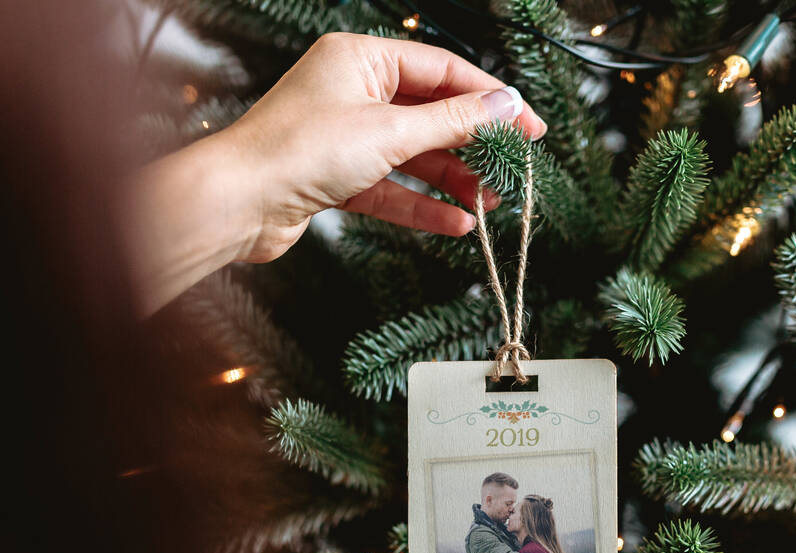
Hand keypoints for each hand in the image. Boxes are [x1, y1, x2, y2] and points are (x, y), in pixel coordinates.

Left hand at [124, 33, 545, 315]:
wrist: (240, 204)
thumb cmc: (299, 152)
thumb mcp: (389, 132)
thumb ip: (452, 121)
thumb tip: (504, 105)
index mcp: (361, 59)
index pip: (443, 70)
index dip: (491, 98)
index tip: (529, 126)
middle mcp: (353, 93)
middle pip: (431, 115)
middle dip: (473, 146)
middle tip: (511, 170)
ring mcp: (345, 137)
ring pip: (414, 157)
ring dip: (453, 181)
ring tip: (490, 203)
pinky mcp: (338, 179)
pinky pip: (393, 190)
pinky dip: (423, 207)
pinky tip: (457, 224)